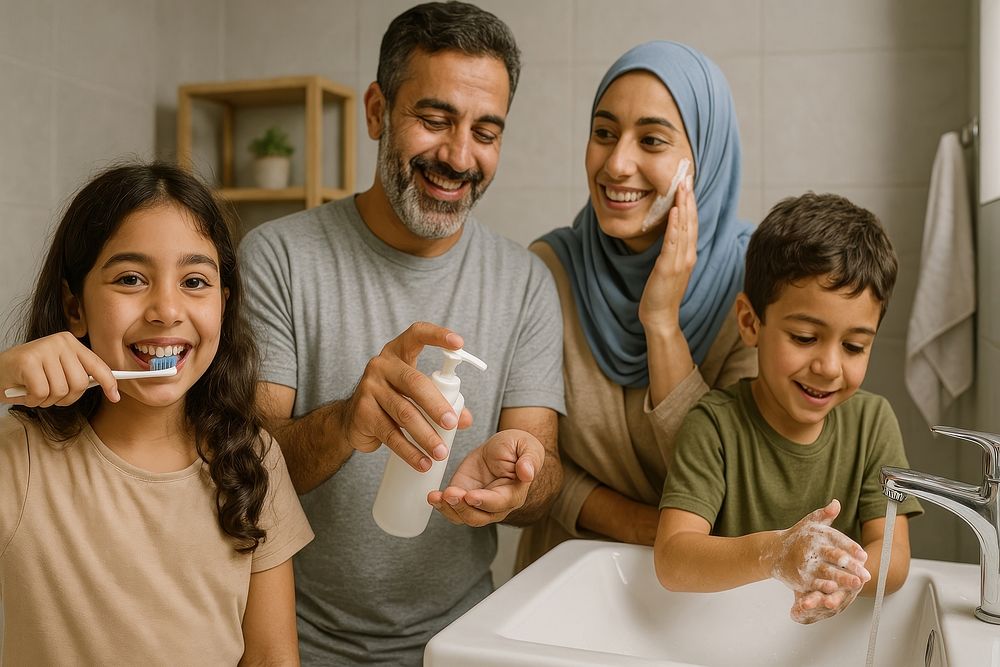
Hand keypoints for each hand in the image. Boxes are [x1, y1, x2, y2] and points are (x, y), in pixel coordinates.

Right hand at [0, 332, 118, 405]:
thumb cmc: (27, 375)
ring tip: (35, 392)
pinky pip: (42, 393)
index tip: (115, 396)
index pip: (97, 365)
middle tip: (50, 396)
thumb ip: (78, 374)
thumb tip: (109, 387)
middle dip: (67, 398)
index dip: (109, 382)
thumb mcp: (57, 369)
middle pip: (80, 383)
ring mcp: (44, 350)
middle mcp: (60, 342)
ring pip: (61, 391)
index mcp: (70, 342)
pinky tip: (25, 392)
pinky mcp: (28, 362)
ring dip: (47, 400)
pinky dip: (33, 400)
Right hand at [339, 322, 471, 470]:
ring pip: (404, 412)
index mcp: (398, 353)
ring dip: (426, 436)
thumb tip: (465, 418)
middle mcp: (381, 366)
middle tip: (452, 423)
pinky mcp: (363, 413)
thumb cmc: (393, 400)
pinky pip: (391, 434)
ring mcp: (369, 388)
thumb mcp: (417, 395)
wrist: (351, 420)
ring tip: (442, 452)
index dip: (438, 336)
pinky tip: (422, 462)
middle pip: (414, 383)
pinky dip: (409, 451)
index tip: (459, 343)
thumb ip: (443, 401)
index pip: (417, 334)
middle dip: (437, 405)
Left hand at [428, 429, 542, 526]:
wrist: (501, 448)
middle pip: (480, 516)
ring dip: (449, 508)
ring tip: (438, 496)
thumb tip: (527, 473)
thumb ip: (529, 459)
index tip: (471, 495)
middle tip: (450, 493)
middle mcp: (496, 505)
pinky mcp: (464, 498)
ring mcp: (479, 504)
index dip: (485, 501)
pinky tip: (434, 497)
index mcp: (514, 493)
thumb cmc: (516, 448)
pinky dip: (441, 505)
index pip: (500, 503)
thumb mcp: (526, 446)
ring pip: (464, 517)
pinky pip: (452, 509)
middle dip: (463, 507)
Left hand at [638, 175, 697, 331]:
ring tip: (682, 187)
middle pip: (691, 221)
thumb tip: (671, 235)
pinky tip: (673, 211)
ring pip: (684, 228)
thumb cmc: (662, 293)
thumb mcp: (670, 268)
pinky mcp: (668, 267)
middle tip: (686, 177)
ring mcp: (680, 261)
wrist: (660, 316)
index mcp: (689, 254)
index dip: (691, 203)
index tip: (687, 184)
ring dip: (683, 206)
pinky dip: (674, 225)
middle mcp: (688, 255)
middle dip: (689, 198)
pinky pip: (672, 242)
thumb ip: (673, 251)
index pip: (692, 223)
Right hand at [760, 500, 870, 621]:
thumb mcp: (809, 523)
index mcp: (817, 534)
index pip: (838, 540)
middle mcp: (811, 548)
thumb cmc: (798, 538)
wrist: (774, 552)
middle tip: (866, 574)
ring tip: (857, 584)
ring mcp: (805, 564)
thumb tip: (836, 503)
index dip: (852, 548)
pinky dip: (824, 587)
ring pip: (827, 572)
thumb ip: (825, 515)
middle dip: (851, 566)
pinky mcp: (800, 578)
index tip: (864, 556)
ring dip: (843, 578)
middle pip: (835, 557)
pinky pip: (814, 583)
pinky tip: (834, 590)